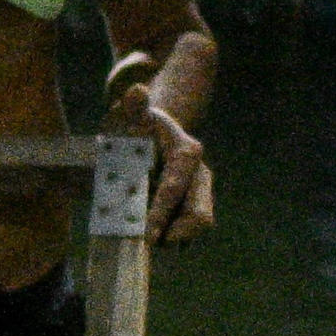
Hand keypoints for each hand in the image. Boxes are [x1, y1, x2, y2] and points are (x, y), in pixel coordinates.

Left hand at [105, 56, 213, 240]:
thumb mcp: (134, 115)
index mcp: (188, 155)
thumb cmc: (138, 127)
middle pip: (200, 217)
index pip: (174, 190)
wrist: (151, 137)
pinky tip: (150, 236)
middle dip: (176, 235)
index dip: (161, 214)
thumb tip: (135, 90)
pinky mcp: (192, 209)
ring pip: (194, 229)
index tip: (148, 236)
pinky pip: (187, 235)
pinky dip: (169, 239)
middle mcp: (201, 176)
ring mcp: (199, 194)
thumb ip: (134, 106)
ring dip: (170, 238)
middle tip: (146, 245)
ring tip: (141, 232)